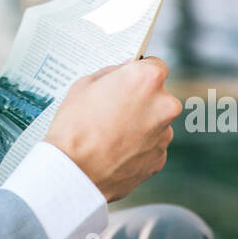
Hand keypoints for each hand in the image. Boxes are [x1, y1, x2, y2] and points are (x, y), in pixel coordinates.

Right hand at [44, 56, 182, 202]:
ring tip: (111, 135)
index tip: (131, 80)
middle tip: (115, 109)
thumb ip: (112, 74)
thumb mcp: (84, 85)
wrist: (73, 172)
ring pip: (156, 123)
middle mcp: (163, 105)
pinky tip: (115, 151)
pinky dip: (139, 147)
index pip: (157, 66)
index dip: (141, 72)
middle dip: (141, 101)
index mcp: (147, 80)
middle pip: (159, 97)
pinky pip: (152, 146)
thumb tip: (124, 70)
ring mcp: (164, 135)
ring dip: (141, 125)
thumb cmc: (74, 126)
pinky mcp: (160, 159)